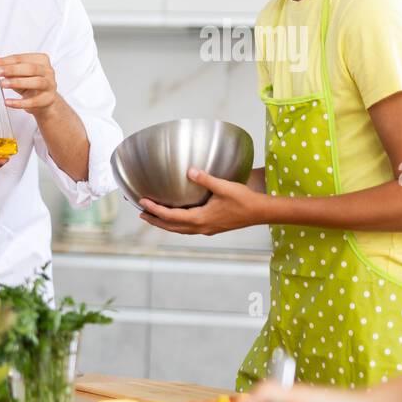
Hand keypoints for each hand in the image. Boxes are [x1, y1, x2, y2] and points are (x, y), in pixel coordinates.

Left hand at [0, 53, 57, 116]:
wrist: (44, 101)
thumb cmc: (29, 84)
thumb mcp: (15, 75)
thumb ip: (1, 68)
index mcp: (40, 60)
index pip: (20, 58)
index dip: (4, 61)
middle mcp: (48, 71)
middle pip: (30, 68)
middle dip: (11, 70)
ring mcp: (50, 85)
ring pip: (36, 82)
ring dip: (17, 82)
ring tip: (2, 84)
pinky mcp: (48, 99)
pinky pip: (34, 101)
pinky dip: (20, 102)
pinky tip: (8, 102)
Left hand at [138, 167, 268, 234]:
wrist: (260, 212)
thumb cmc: (244, 200)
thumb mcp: (224, 187)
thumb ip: (205, 179)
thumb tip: (190, 171)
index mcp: (200, 218)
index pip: (171, 216)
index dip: (155, 210)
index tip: (143, 203)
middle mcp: (200, 227)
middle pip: (171, 227)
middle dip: (155, 220)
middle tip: (141, 213)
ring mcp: (206, 229)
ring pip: (179, 230)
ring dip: (164, 224)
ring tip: (153, 217)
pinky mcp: (211, 228)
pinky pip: (188, 229)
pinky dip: (177, 225)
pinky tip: (176, 219)